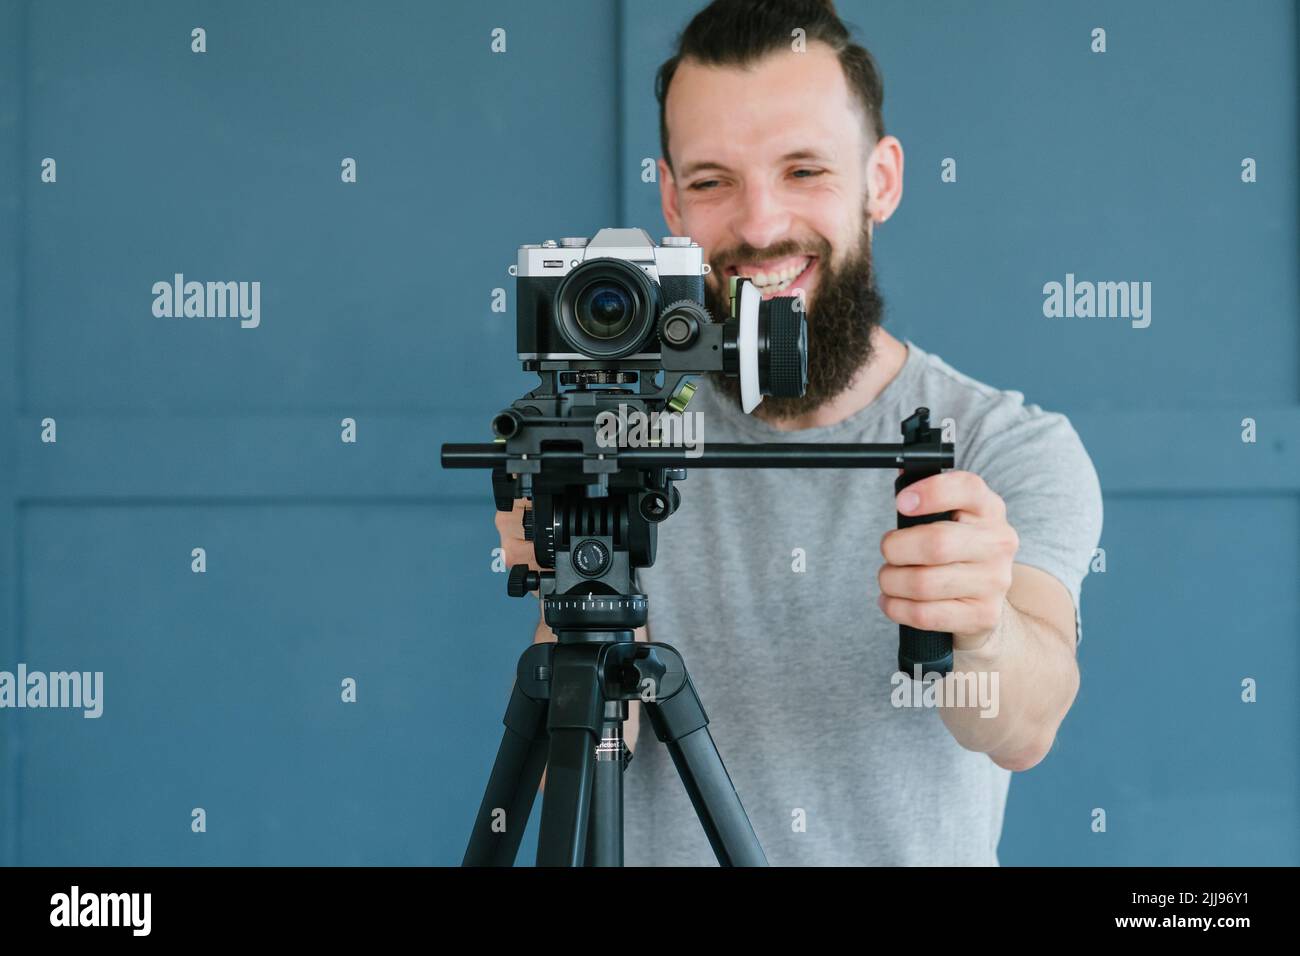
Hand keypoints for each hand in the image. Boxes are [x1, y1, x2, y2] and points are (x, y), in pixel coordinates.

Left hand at [877, 470, 1018, 651]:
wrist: (985, 599)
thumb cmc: (957, 549)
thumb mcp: (951, 516)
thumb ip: (927, 494)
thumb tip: (901, 475)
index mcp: (989, 509)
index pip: (966, 488)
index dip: (931, 492)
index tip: (901, 503)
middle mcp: (998, 543)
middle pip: (935, 543)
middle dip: (895, 548)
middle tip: (888, 550)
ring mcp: (994, 582)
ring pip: (923, 583)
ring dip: (891, 580)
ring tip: (889, 577)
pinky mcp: (982, 615)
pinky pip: (924, 614)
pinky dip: (896, 607)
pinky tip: (891, 600)